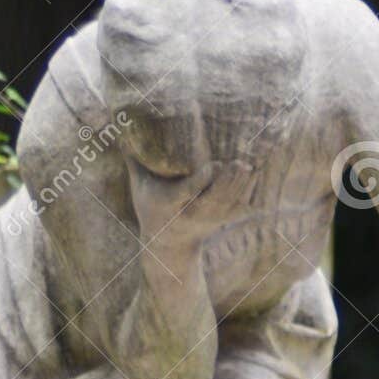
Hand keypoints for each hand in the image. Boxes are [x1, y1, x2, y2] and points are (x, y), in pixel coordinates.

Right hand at [128, 158, 258, 247]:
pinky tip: (256, 175)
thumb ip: (133, 161)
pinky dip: (249, 192)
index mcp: (171, 204)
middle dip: (227, 183)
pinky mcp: (222, 221)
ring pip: (229, 203)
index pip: (188, 192)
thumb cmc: (151, 208)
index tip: (215, 164)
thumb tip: (122, 132)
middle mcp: (192, 214)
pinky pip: (239, 208)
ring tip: (249, 163)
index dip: (202, 180)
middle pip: (213, 199)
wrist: (169, 245)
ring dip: (241, 185)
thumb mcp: (139, 188)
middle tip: (239, 162)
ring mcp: (210, 219)